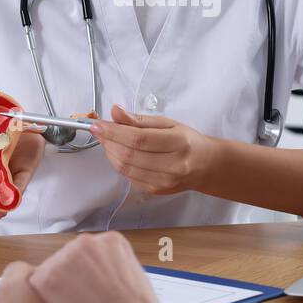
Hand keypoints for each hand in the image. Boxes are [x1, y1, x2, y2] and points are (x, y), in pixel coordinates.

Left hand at [29, 231, 165, 302]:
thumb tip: (106, 279)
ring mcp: (64, 257)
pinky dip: (45, 302)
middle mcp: (86, 242)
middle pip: (70, 260)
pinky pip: (37, 287)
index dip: (90, 276)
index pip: (90, 254)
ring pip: (52, 273)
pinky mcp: (46, 277)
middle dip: (73, 281)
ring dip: (58, 291)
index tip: (93, 292)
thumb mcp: (136, 279)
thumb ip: (116, 271)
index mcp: (111, 241)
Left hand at [91, 104, 219, 194]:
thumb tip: (116, 112)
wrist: (205, 165)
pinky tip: (118, 153)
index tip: (97, 124)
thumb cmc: (187, 141)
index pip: (139, 139)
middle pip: (129, 155)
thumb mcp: (167, 123)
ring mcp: (163, 182)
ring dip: (110, 152)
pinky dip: (118, 163)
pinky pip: (128, 177)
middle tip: (100, 130)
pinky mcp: (155, 191)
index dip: (114, 132)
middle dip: (108, 141)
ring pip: (125, 168)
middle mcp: (172, 166)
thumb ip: (139, 119)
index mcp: (178, 144)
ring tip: (108, 140)